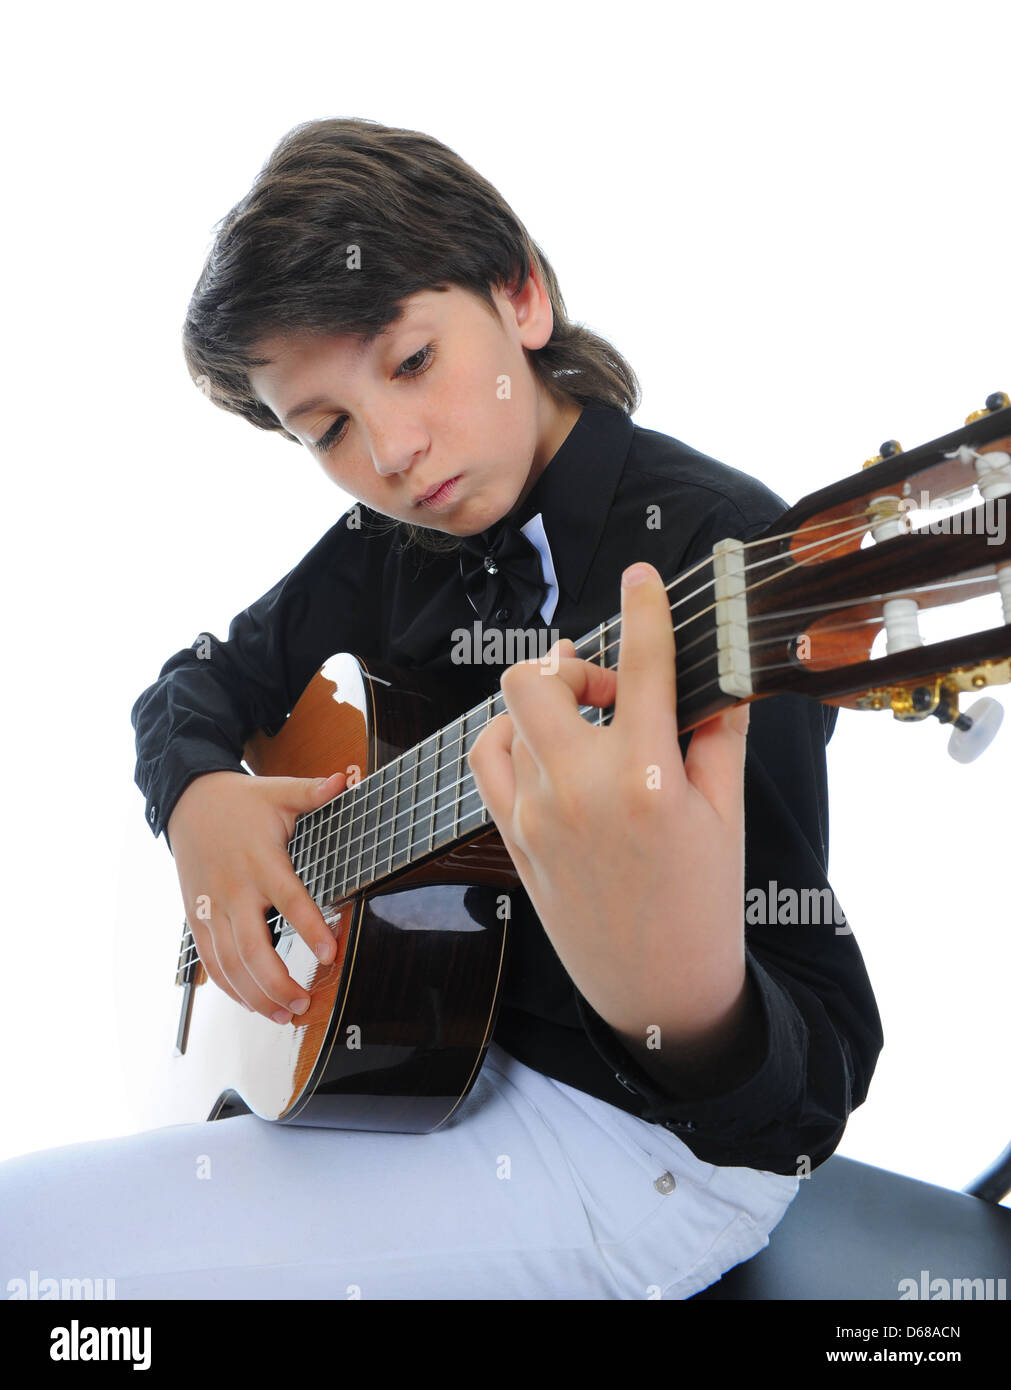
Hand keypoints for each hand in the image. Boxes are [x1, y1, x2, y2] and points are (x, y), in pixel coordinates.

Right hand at [167, 769, 347, 1021]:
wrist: (186, 801)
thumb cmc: (240, 801)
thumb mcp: (278, 791)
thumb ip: (311, 792)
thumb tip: (343, 779)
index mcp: (261, 861)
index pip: (289, 900)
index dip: (310, 928)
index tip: (330, 954)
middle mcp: (234, 889)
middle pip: (253, 948)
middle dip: (277, 982)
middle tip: (304, 1003)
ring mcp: (212, 908)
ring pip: (229, 963)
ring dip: (255, 994)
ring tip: (284, 1014)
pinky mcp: (197, 918)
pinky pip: (210, 962)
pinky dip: (229, 988)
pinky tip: (252, 1004)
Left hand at [467, 562, 751, 1058]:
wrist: (656, 989)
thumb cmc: (702, 901)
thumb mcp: (727, 813)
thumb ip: (718, 736)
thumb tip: (713, 679)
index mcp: (649, 778)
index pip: (644, 667)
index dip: (643, 608)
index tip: (642, 575)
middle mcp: (582, 788)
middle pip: (536, 678)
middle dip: (571, 665)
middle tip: (608, 690)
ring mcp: (536, 814)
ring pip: (508, 717)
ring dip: (543, 702)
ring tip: (582, 721)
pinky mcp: (513, 837)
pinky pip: (486, 761)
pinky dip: (508, 738)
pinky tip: (542, 748)